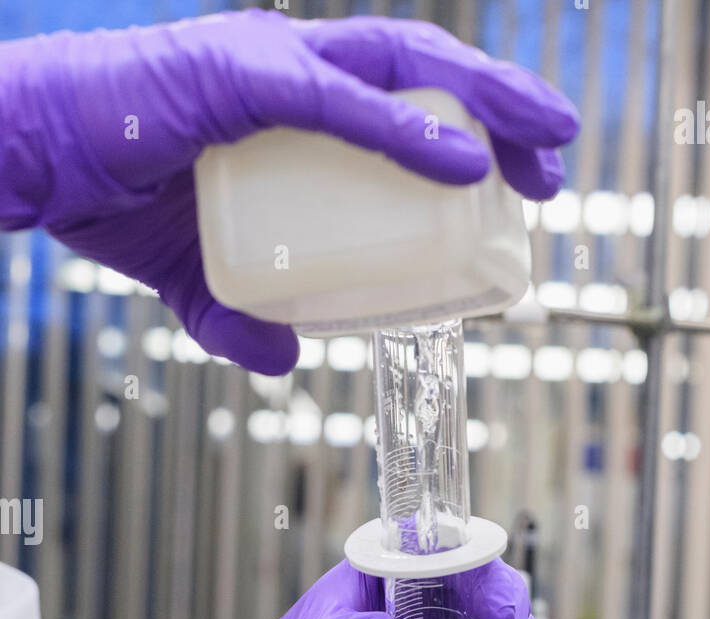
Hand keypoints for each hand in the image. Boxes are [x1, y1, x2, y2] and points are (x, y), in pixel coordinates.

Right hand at [0, 12, 577, 372]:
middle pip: (423, 77)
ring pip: (400, 69)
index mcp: (294, 108)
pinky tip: (460, 157)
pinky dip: (403, 128)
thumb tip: (286, 358)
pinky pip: (338, 99)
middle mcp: (294, 73)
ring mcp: (269, 67)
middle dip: (502, 113)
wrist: (30, 159)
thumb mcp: (195, 276)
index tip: (522, 182)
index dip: (472, 132)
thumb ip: (240, 316)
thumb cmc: (109, 190)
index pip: (405, 103)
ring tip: (541, 145)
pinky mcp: (236, 76)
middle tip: (554, 167)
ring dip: (481, 104)